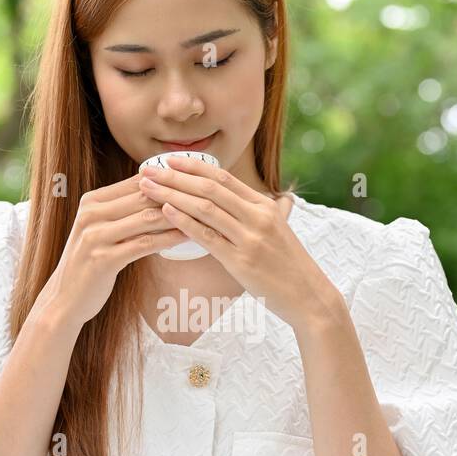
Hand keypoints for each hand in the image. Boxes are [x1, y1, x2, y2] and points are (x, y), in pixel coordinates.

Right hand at [44, 174, 188, 326]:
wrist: (65, 298)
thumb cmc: (90, 262)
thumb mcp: (100, 229)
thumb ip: (122, 210)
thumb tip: (160, 190)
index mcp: (92, 201)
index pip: (137, 181)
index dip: (168, 180)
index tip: (195, 181)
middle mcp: (91, 214)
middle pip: (144, 196)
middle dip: (177, 195)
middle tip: (206, 197)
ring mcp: (95, 236)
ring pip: (147, 218)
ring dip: (178, 216)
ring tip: (202, 216)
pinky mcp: (104, 259)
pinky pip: (144, 244)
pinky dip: (168, 239)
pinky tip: (187, 237)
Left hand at [137, 154, 340, 331]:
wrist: (309, 296)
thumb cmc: (290, 266)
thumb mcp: (281, 230)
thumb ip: (268, 213)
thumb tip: (268, 200)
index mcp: (265, 205)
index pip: (223, 177)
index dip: (193, 166)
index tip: (168, 159)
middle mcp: (258, 216)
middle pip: (210, 187)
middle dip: (175, 176)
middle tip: (148, 170)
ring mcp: (250, 238)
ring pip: (205, 208)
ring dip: (172, 195)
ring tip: (147, 189)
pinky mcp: (241, 261)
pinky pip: (207, 236)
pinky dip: (184, 221)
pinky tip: (165, 212)